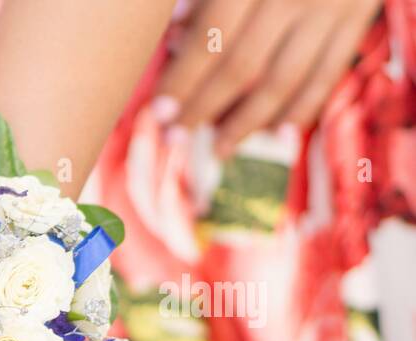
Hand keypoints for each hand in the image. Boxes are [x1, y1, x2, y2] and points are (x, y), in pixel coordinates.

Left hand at [153, 0, 383, 156]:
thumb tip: (173, 35)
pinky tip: (273, 136)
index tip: (159, 112)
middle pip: (243, 67)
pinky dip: (300, 110)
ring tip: (219, 149)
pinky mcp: (357, 16)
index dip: (183, 80)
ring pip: (284, 80)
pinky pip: (327, 74)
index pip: (212, 37)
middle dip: (204, 109)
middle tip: (175, 139)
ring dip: (247, 123)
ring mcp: (330, 6)